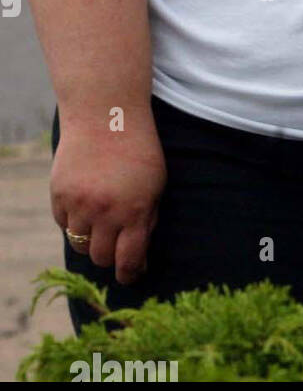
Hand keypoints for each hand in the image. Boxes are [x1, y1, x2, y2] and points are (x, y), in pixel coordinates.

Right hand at [51, 111, 167, 285]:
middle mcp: (106, 212)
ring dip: (91, 239)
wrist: (106, 116)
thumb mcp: (156, 183)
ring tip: (101, 221)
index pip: (129, 260)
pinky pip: (64, 224)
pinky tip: (86, 202)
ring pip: (80, 244)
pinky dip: (75, 221)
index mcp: (136, 210)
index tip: (131, 275)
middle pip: (100, 258)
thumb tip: (139, 254)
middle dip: (109, 257)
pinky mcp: (59, 195)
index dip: (130, 274)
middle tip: (116, 247)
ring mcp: (80, 204)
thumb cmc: (139, 149)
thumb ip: (147, 219)